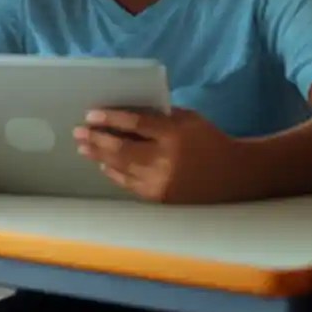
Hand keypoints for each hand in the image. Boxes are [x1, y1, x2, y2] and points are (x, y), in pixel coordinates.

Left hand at [74, 108, 241, 203]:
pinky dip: (114, 173)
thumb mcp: (188, 119)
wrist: (233, 175)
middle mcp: (164, 159)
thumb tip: (124, 114)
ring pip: (120, 167)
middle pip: (121, 148)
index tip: (91, 114)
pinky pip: (128, 184)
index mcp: (173, 135)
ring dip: (98, 156)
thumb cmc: (208, 140)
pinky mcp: (159, 197)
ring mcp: (160, 181)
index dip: (110, 118)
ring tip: (83, 147)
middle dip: (96, 139)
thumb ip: (159, 115)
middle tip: (78, 132)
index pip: (135, 123)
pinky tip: (103, 165)